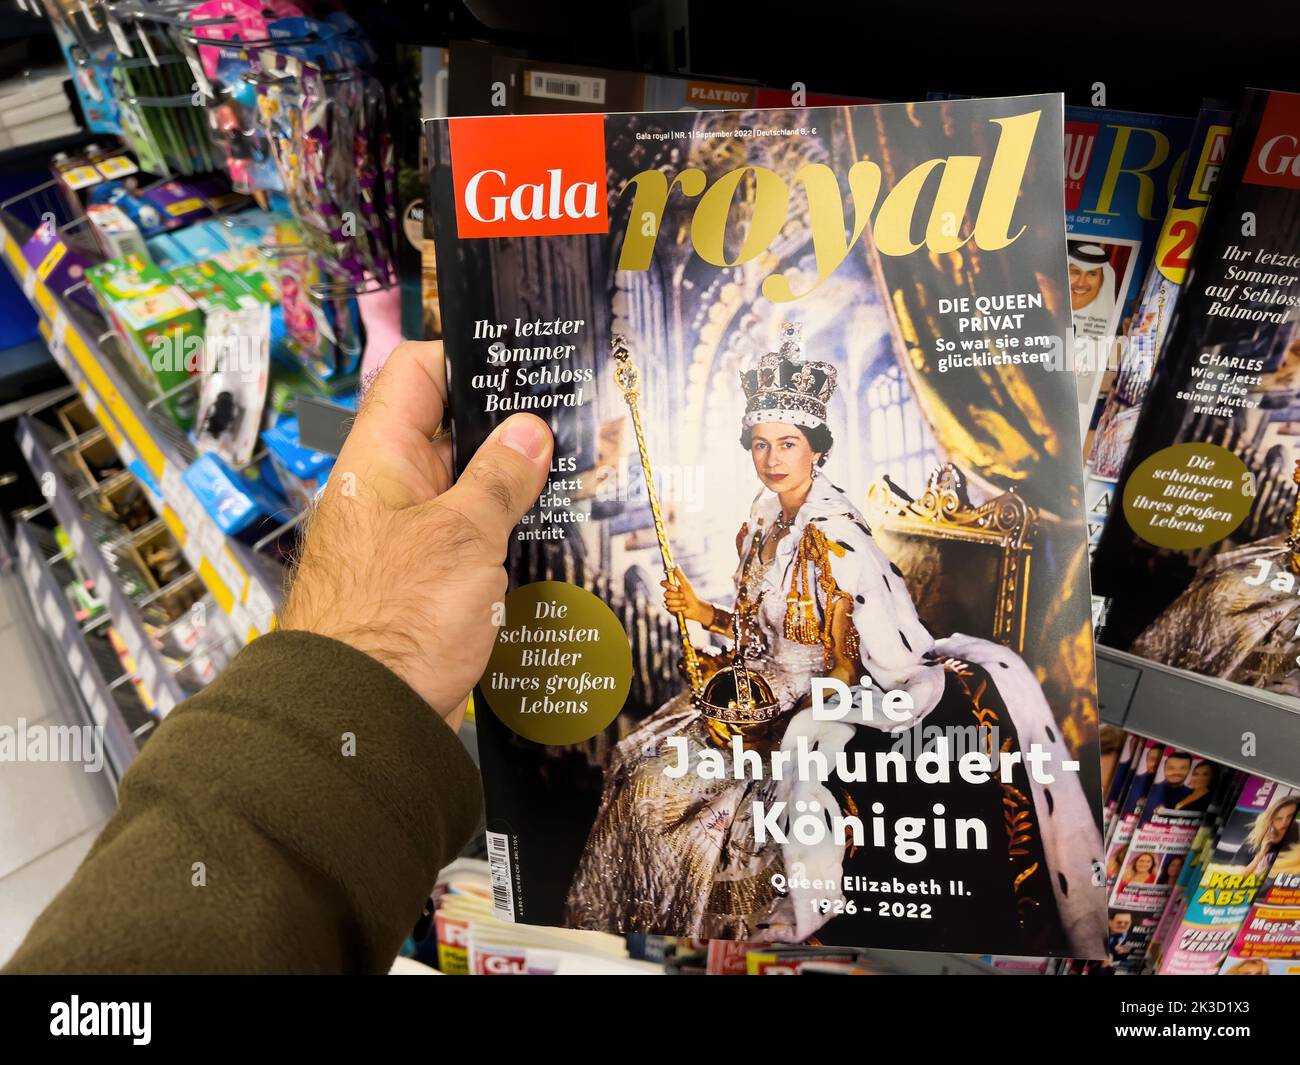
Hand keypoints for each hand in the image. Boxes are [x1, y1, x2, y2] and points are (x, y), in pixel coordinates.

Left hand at [279, 341, 552, 729]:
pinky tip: (552, 533)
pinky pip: (470, 536)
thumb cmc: (395, 621)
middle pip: (448, 429)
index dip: (465, 355)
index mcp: (381, 457)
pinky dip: (506, 529)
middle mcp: (391, 489)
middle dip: (507, 422)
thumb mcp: (462, 536)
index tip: (522, 360)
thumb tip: (528, 430)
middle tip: (571, 416)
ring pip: (465, 486)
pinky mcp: (428, 581)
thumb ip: (499, 478)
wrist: (362, 718)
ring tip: (577, 471)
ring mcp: (409, 536)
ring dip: (512, 481)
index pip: (415, 373)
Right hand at [661, 566, 708, 624]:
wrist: (696, 608)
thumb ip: (680, 575)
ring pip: (668, 602)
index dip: (668, 586)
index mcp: (671, 586)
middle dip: (677, 596)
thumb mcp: (687, 585)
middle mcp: (668, 594)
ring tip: (685, 603)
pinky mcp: (669, 609)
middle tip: (684, 596)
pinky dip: (678, 608)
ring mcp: (668, 602)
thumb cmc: (692, 595)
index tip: (676, 588)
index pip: (663, 583)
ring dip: (679, 603)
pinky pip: (670, 609)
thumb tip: (676, 565)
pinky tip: (683, 608)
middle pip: (665, 594)